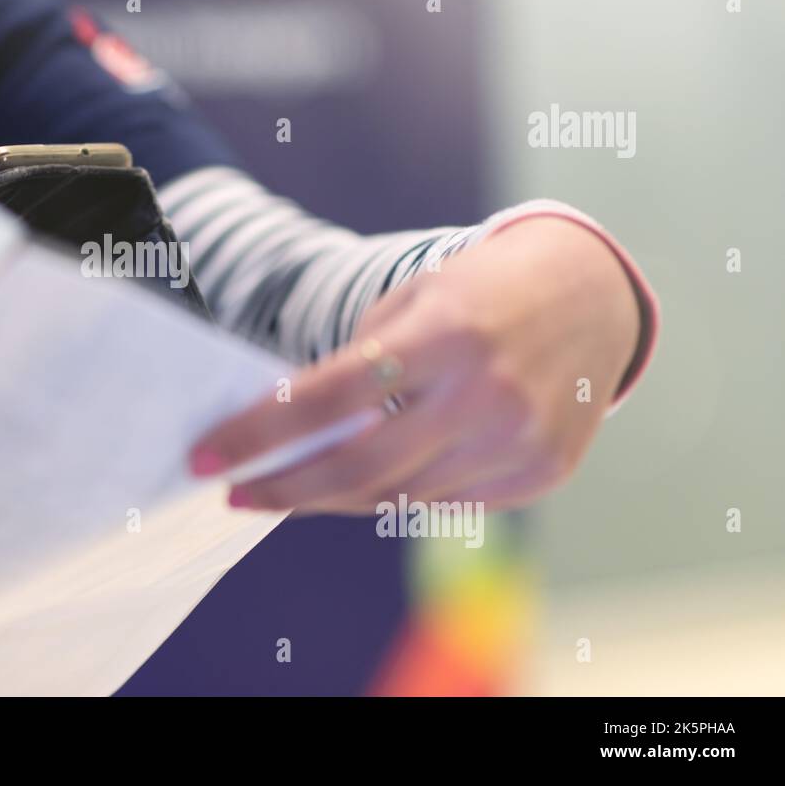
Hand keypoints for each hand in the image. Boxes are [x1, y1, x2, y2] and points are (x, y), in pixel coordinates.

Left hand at [190, 217, 641, 513]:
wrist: (590, 294)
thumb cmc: (478, 291)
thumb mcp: (413, 300)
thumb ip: (356, 366)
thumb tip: (288, 439)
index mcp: (444, 333)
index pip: (325, 398)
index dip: (256, 433)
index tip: (204, 458)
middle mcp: (487, 393)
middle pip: (357, 468)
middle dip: (282, 487)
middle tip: (234, 494)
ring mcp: (520, 441)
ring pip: (396, 496)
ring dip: (331, 498)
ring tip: (291, 485)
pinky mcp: (540, 473)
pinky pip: (442, 503)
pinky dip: (394, 494)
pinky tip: (365, 480)